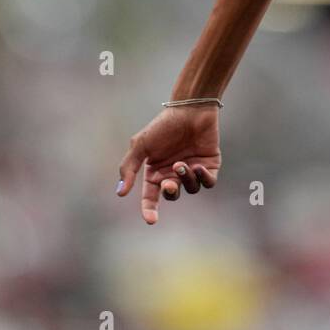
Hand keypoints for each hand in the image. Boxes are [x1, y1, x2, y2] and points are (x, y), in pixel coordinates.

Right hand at [117, 104, 221, 224]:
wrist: (190, 109)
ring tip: (182, 163)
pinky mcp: (209, 166)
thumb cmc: (164, 126)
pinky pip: (208, 182)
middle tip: (169, 183)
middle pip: (172, 195)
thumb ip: (128, 168)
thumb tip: (120, 192)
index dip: (150, 210)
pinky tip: (198, 167)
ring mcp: (192, 170)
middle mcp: (173, 173)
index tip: (151, 220)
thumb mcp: (140, 145)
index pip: (151, 197)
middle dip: (170, 192)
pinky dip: (203, 178)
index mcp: (156, 171)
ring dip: (186, 179)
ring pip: (191, 189)